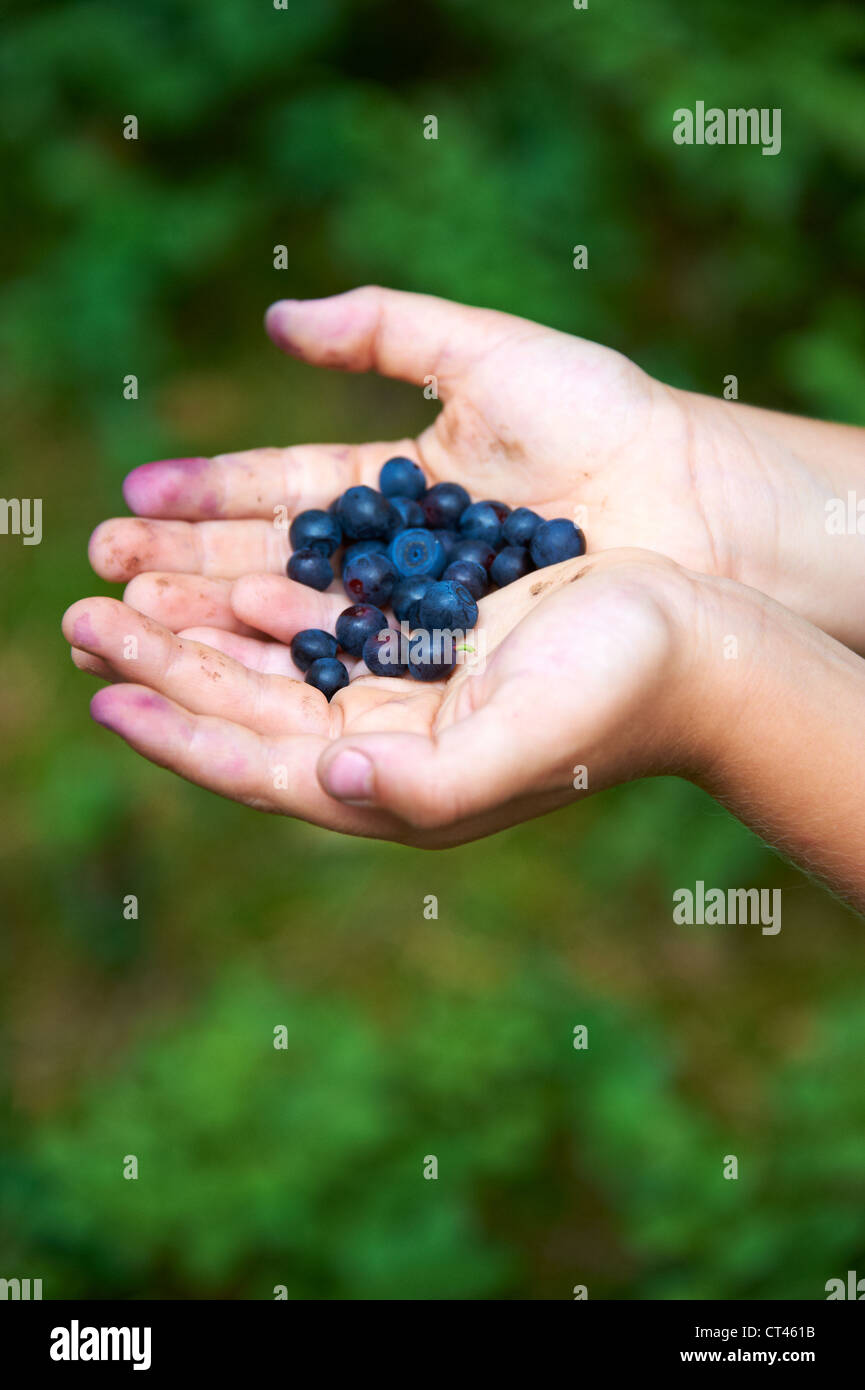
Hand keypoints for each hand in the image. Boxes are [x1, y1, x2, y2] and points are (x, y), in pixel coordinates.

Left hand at [62, 550, 702, 846]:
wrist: (695, 641)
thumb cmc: (619, 699)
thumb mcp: (530, 742)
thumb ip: (434, 781)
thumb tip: (338, 775)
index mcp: (399, 784)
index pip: (260, 766)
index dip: (177, 733)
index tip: (104, 693)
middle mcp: (387, 740)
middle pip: (247, 707)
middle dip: (165, 663)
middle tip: (84, 616)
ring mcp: (400, 685)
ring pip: (272, 659)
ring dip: (200, 624)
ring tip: (124, 583)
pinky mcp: (421, 633)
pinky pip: (321, 616)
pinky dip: (266, 596)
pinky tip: (226, 570)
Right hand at [86, 286, 862, 650]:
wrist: (694, 511)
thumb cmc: (606, 426)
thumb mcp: (489, 357)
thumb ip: (384, 331)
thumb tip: (274, 322)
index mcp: (400, 489)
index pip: (281, 495)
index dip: (207, 497)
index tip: (133, 498)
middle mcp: (400, 568)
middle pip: (271, 574)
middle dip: (182, 575)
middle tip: (98, 577)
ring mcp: (421, 630)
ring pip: (292, 634)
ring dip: (205, 631)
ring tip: (123, 622)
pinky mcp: (446, 681)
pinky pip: (345, 679)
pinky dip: (275, 674)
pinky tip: (209, 665)